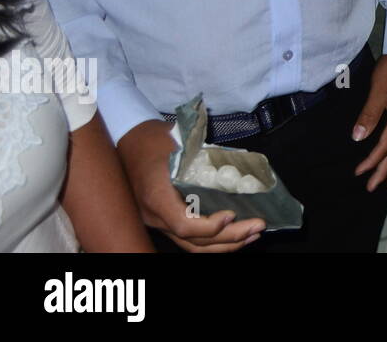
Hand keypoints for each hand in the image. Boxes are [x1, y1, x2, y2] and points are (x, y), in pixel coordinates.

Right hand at [116, 120, 264, 251]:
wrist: (128, 142)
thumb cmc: (154, 139)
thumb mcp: (180, 141)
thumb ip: (205, 156)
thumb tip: (239, 168)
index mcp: (156, 195)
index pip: (183, 224)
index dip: (209, 226)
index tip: (232, 214)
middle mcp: (154, 216)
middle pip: (192, 240)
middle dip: (229, 238)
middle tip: (258, 226)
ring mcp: (157, 222)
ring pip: (191, 246)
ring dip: (225, 245)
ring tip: (252, 235)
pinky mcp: (164, 222)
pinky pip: (188, 240)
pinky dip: (213, 242)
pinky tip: (234, 236)